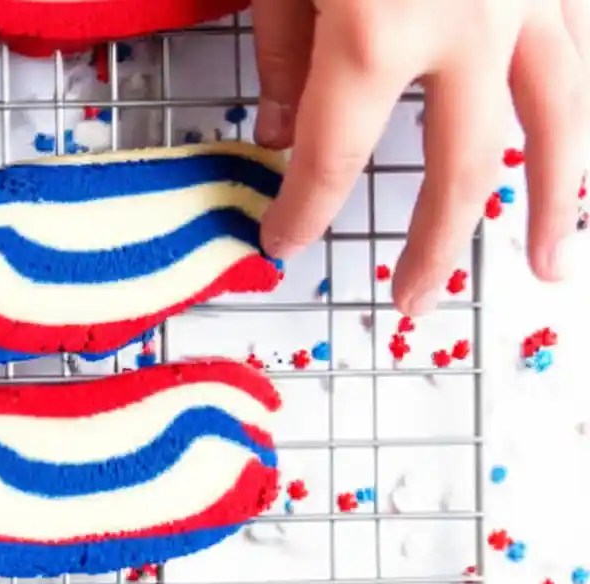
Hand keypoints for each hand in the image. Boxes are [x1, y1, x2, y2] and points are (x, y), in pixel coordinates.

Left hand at [253, 0, 588, 315]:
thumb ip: (281, 48)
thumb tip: (279, 131)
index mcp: (378, 29)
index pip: (334, 155)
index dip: (305, 209)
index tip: (283, 239)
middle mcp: (468, 23)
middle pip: (461, 165)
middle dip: (436, 245)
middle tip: (413, 300)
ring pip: (559, 116)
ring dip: (557, 201)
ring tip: (546, 263)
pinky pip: (581, 49)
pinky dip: (578, 111)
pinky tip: (572, 152)